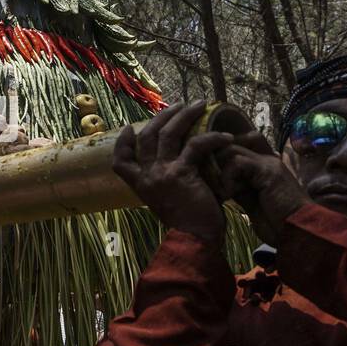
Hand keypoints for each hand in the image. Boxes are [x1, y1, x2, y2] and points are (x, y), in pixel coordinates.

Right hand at [111, 100, 232, 240]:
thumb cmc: (187, 224)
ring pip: (168, 133)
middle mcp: (146, 176)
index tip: (130, 128)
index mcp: (140, 185)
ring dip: (184, 115)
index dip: (122, 142)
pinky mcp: (181, 173)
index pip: (120, 161)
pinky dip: (213, 137)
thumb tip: (178, 161)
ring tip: (199, 104)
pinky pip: (196, 145)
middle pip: (147, 136)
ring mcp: (161, 173)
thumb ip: (165, 180)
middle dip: (163, 116)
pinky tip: (226, 137)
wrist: (195, 242)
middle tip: (179, 104)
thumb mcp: (167, 200)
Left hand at [212, 135, 309, 246]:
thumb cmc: (279, 223)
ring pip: (232, 149)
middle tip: (214, 183)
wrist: (299, 231)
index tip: (215, 178)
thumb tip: (222, 182)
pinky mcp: (267, 171)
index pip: (240, 146)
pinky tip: (230, 194)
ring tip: (223, 191)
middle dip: (217, 162)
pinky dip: (228, 177)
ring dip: (221, 171)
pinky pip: (237, 162)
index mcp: (265, 167)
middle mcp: (267, 160)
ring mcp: (268, 163)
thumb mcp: (254, 203)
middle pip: (232, 144)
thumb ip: (241, 189)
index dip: (224, 158)